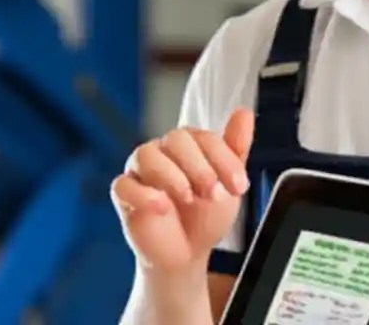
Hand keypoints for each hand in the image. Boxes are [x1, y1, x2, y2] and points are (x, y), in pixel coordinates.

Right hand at [111, 108, 253, 274]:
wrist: (186, 255)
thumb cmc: (203, 217)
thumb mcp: (227, 185)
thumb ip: (236, 149)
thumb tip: (244, 113)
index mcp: (189, 146)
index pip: (204, 137)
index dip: (223, 159)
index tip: (238, 185)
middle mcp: (163, 152)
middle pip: (177, 139)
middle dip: (200, 167)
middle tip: (212, 193)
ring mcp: (140, 171)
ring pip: (147, 155)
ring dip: (173, 176)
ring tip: (188, 198)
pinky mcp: (124, 195)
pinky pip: (124, 185)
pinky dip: (144, 195)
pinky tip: (162, 207)